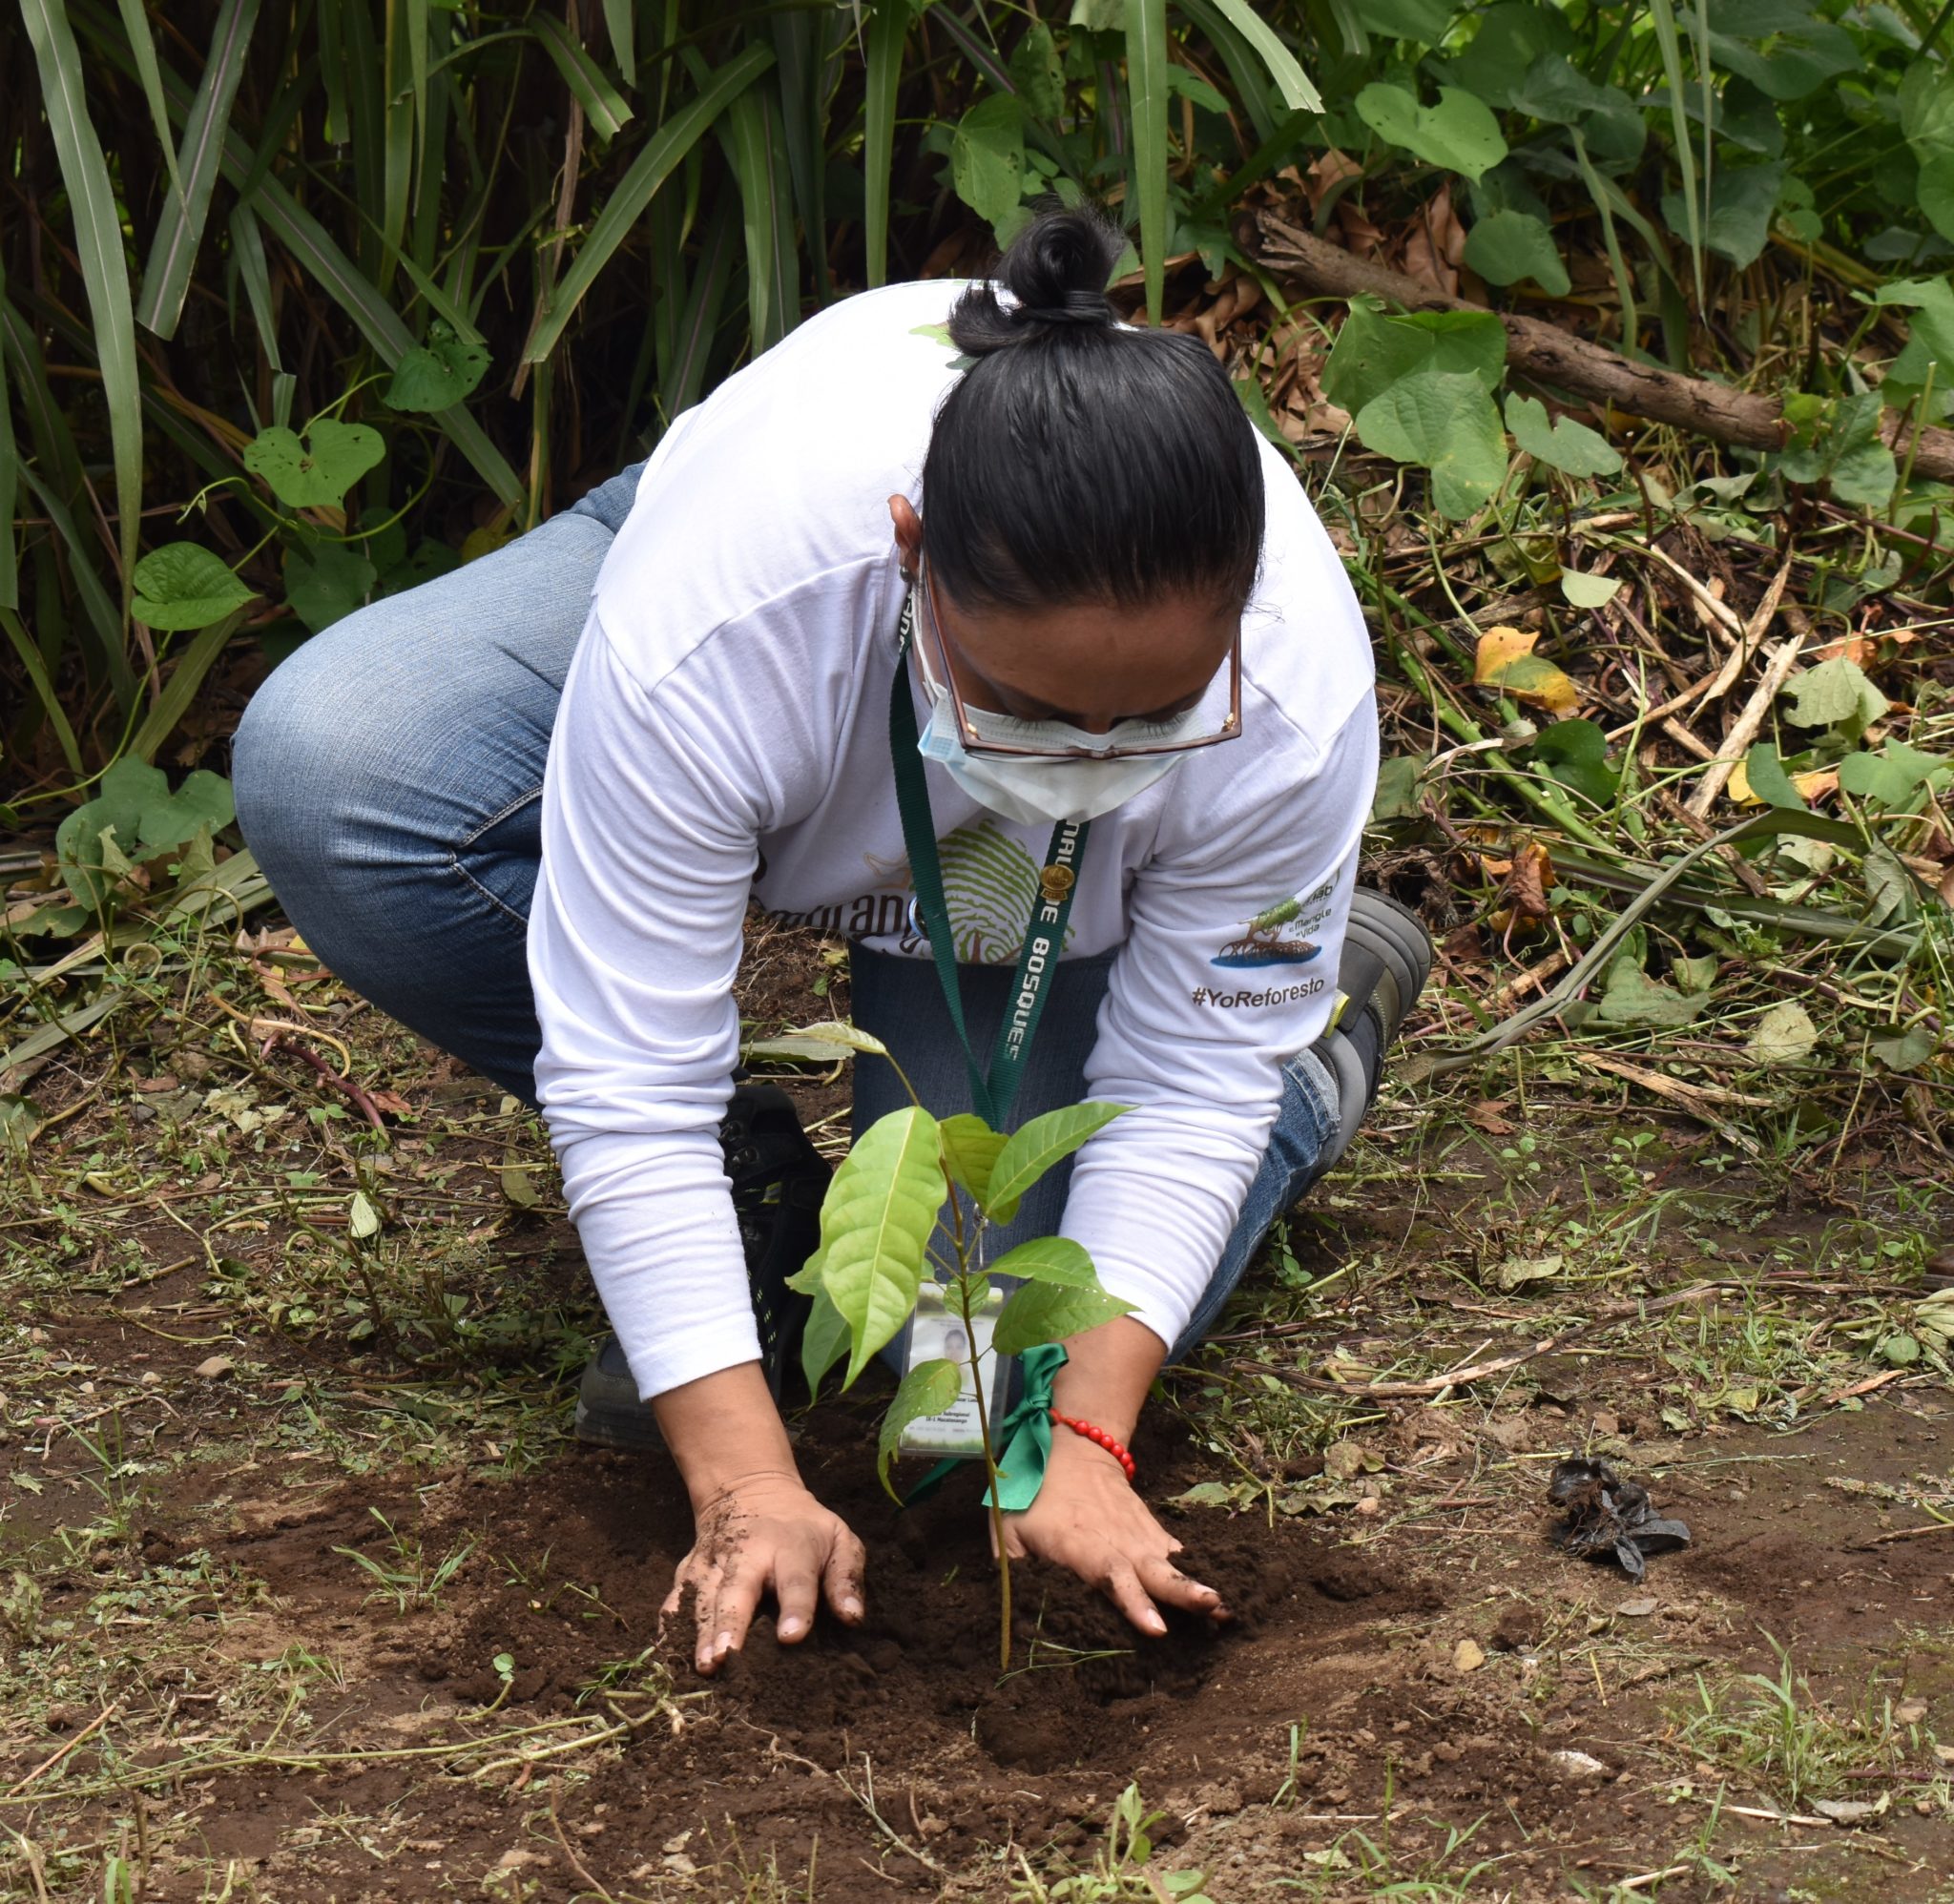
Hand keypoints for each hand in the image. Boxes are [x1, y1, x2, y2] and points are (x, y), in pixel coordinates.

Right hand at [659, 1470, 867, 1674]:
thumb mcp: (838, 1538)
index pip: (796, 1580)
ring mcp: (713, 1562)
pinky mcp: (689, 1571)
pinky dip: (669, 1626)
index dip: (795, 1608)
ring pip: (703, 1598)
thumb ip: (846, 1577)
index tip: (792, 1637)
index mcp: (790, 1547)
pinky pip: (675, 1600)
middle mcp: (748, 1554)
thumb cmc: (803, 1527)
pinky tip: (668, 1655)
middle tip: (727, 1656)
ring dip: (700, 1631)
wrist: (749, 1489)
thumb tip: (852, 1617)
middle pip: (737, 1589)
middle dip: (731, 1622)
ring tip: (704, 1665)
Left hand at [1000, 1433, 1228, 1636]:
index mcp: (1080, 1543)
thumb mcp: (1007, 1525)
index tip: (1157, 1629)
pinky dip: (1191, 1572)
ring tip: (1226, 1611)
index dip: (1133, 1602)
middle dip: (1183, 1592)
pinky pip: (1171, 1553)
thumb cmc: (1033, 1491)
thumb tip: (1017, 1611)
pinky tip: (1211, 1598)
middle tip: (1213, 1609)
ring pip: (1169, 1562)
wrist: (1074, 1444)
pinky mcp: (1150, 1528)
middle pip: (1153, 1569)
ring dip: (1196, 1586)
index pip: (1110, 1575)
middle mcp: (1117, 1539)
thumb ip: (1014, 1569)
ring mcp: (1138, 1531)